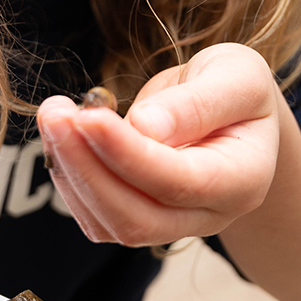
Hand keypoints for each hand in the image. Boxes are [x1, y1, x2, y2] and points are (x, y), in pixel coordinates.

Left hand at [37, 43, 280, 246]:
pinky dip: (71, 179)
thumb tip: (143, 127)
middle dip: (87, 168)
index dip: (128, 154)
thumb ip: (198, 102)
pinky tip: (63, 138)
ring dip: (71, 173)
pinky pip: (97, 217)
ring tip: (54, 115)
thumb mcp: (236, 75)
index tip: (88, 117)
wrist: (231, 111)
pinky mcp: (141, 220)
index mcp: (245, 179)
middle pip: (138, 218)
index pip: (180, 182)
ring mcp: (174, 225)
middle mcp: (211, 215)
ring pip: (111, 224)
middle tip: (56, 113)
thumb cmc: (237, 87)